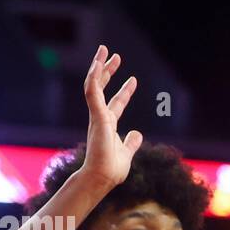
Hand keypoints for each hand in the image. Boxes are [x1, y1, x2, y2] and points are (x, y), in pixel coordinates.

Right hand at [80, 45, 142, 189]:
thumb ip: (131, 142)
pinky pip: (92, 93)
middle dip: (109, 71)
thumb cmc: (111, 169)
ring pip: (94, 86)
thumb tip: (137, 133)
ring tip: (104, 51)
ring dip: (99, 67)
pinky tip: (97, 65)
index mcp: (108, 125)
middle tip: (114, 55)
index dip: (125, 91)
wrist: (102, 178)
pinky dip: (94, 78)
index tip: (133, 80)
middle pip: (103, 89)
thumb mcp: (126, 152)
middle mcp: (100, 118)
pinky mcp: (96, 117)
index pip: (116, 103)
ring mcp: (97, 116)